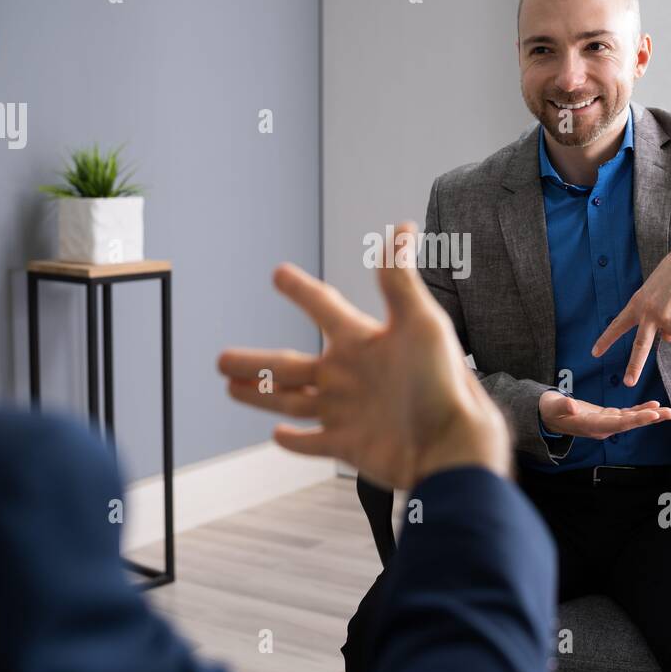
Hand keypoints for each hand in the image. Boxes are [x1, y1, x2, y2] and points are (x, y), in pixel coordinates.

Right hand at [217, 222, 509, 489]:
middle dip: (254, 360)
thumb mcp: (420, 321)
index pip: (323, 307)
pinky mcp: (349, 445)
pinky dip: (294, 441)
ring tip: (228, 386)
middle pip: (288, 365)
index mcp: (361, 340)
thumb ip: (399, 278)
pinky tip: (276, 435)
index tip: (278, 274)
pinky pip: (314, 443)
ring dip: (258, 393)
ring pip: (289, 401)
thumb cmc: (441, 380)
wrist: (451, 444)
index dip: (300, 290)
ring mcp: (347, 411)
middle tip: (219, 358)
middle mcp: (349, 375)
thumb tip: (400, 226)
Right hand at [539, 390, 670, 438]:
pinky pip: (627, 414)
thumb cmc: (550, 410)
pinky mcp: (607, 416)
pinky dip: (641, 410)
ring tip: (669, 411)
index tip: (653, 414)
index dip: (636, 419)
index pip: (618, 423)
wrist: (548, 415)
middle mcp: (603, 427)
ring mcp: (606, 423)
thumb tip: (572, 406)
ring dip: (651, 415)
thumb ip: (563, 406)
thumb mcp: (553, 407)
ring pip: (632, 419)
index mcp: (592, 426)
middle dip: (651, 418)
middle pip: (631, 423)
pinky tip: (653, 405)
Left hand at [591, 243, 670, 386]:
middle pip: (641, 346)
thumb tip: (667, 341)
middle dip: (634, 366)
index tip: (595, 353)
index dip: (606, 340)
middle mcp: (649, 313)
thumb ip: (653, 317)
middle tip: (628, 383)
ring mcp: (666, 317)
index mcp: (637, 304)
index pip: (618, 325)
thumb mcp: (653, 293)